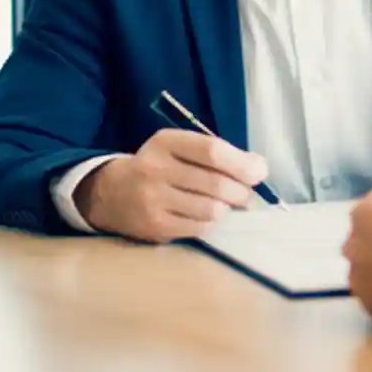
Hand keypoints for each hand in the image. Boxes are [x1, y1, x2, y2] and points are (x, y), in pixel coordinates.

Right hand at [75, 128, 268, 242]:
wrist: (112, 193)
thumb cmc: (159, 166)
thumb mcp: (179, 148)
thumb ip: (216, 153)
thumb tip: (259, 168)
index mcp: (166, 142)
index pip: (212, 151)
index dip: (242, 164)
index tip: (259, 172)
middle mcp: (156, 169)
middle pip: (217, 184)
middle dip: (241, 192)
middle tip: (245, 195)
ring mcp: (153, 200)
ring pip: (211, 210)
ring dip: (227, 209)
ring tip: (224, 205)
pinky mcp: (155, 226)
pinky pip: (200, 228)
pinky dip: (210, 222)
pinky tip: (204, 215)